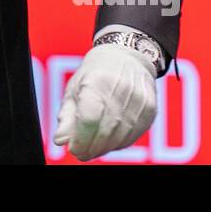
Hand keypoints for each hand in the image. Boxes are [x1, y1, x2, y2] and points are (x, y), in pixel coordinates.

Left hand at [52, 44, 156, 160]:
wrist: (126, 58)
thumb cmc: (94, 75)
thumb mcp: (75, 89)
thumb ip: (67, 117)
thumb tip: (60, 141)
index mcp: (97, 81)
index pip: (89, 119)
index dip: (80, 139)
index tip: (74, 148)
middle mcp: (121, 89)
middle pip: (105, 131)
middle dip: (91, 148)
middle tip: (82, 153)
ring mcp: (139, 100)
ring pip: (120, 137)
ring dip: (104, 148)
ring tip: (92, 149)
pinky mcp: (150, 109)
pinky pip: (133, 136)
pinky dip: (118, 144)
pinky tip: (108, 142)